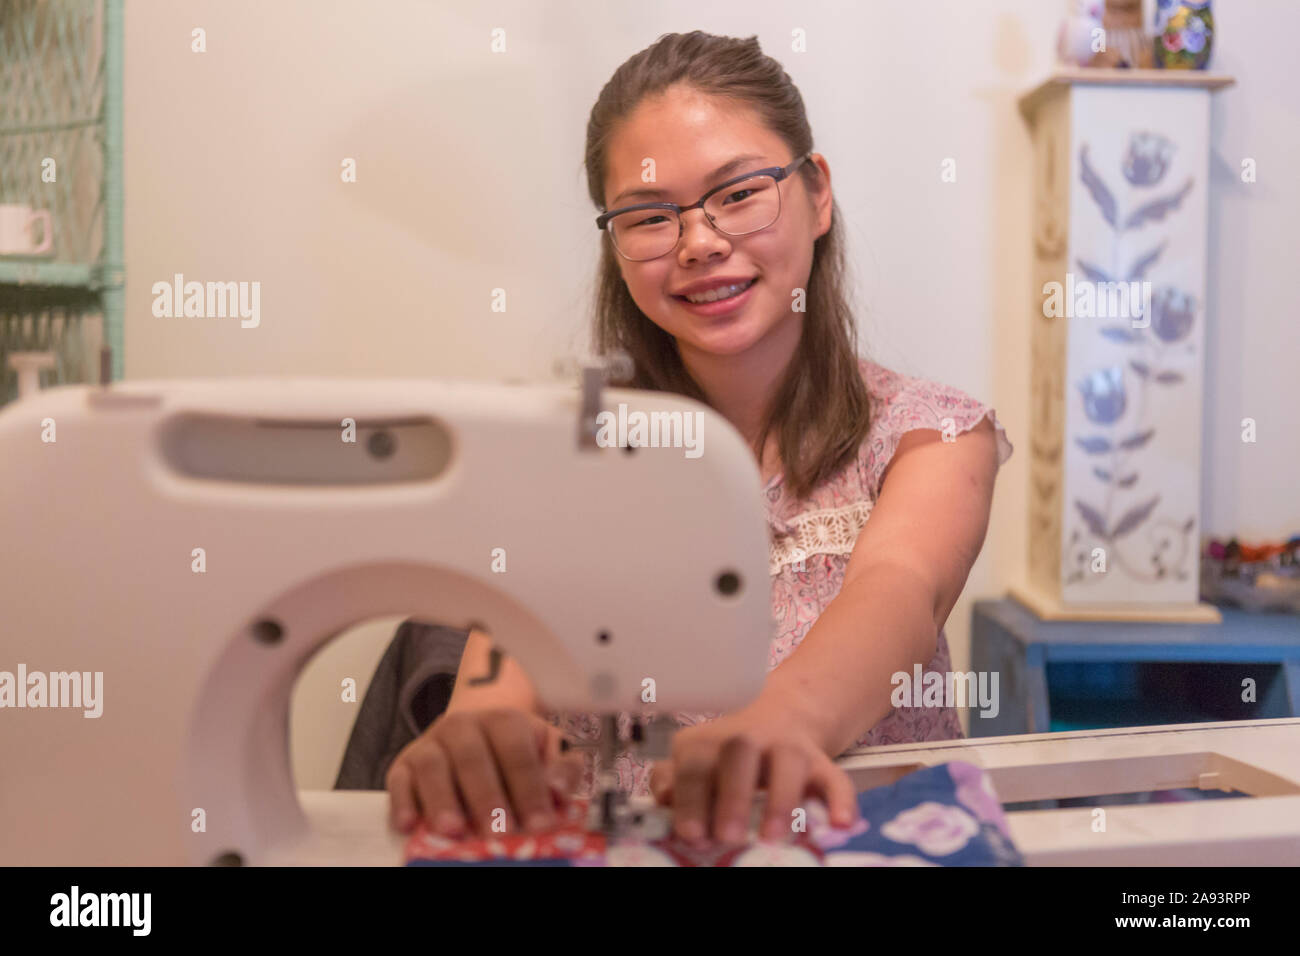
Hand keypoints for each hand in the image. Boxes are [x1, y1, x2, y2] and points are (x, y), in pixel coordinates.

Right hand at [385, 708, 583, 837]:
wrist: (477, 730)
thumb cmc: (518, 750)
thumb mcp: (549, 750)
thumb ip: (562, 769)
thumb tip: (558, 790)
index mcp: (504, 720)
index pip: (517, 753)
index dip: (530, 789)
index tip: (540, 824)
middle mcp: (463, 726)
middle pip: (473, 759)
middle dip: (487, 799)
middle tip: (499, 833)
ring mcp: (431, 743)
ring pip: (433, 768)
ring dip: (443, 801)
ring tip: (454, 831)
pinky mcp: (404, 764)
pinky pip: (399, 781)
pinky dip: (403, 802)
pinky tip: (410, 824)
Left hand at [650, 705, 859, 843]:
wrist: (781, 716)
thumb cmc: (729, 755)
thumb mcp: (697, 761)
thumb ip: (675, 780)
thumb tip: (664, 799)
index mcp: (708, 742)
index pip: (694, 764)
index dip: (690, 798)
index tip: (691, 833)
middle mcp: (748, 738)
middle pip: (738, 753)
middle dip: (732, 796)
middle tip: (727, 836)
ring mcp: (788, 747)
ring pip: (788, 762)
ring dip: (780, 800)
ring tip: (773, 836)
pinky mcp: (821, 763)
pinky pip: (834, 778)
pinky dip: (840, 800)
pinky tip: (839, 824)